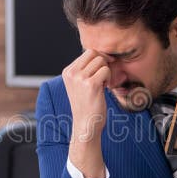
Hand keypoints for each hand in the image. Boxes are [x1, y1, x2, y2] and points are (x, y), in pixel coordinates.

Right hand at [62, 50, 110, 177]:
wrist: (86, 124)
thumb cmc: (87, 105)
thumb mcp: (80, 84)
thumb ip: (85, 69)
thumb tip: (102, 53)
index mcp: (67, 71)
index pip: (87, 52)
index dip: (98, 59)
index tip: (101, 72)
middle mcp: (71, 73)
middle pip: (93, 53)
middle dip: (103, 62)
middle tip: (104, 76)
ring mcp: (80, 78)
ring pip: (101, 60)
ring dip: (106, 71)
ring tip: (103, 84)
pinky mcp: (90, 84)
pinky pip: (106, 70)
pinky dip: (109, 79)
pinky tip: (105, 89)